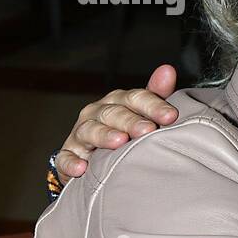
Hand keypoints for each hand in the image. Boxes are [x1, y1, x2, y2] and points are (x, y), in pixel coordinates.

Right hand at [55, 64, 178, 183]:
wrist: (94, 156)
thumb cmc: (125, 129)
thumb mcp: (141, 111)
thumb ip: (156, 93)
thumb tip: (168, 69)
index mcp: (118, 101)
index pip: (136, 98)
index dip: (153, 106)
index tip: (171, 116)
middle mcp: (97, 112)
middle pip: (114, 113)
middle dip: (131, 121)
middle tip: (148, 130)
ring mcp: (80, 133)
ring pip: (90, 130)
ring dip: (104, 135)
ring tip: (120, 142)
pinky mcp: (68, 154)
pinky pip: (66, 157)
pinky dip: (71, 162)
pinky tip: (82, 168)